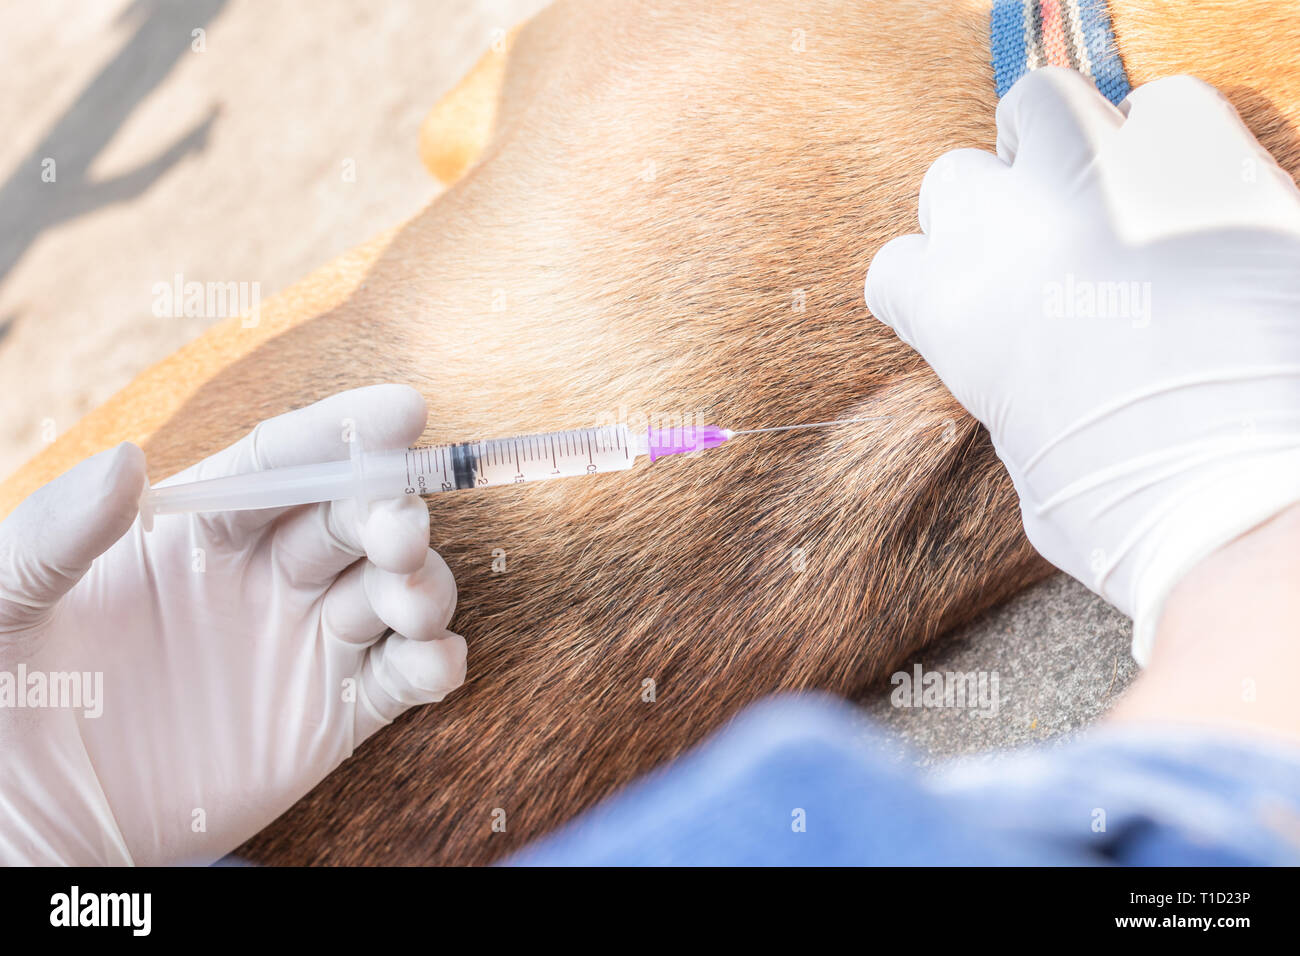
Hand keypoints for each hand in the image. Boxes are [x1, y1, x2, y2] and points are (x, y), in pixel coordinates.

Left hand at [0, 385, 464, 863]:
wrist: (32, 833)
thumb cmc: (4, 708)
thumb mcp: (1, 610)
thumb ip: (54, 535)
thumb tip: (126, 458)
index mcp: (196, 533)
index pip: (279, 464)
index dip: (339, 434)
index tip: (399, 410)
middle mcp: (263, 576)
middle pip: (351, 519)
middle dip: (389, 511)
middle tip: (397, 529)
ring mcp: (305, 644)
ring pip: (395, 589)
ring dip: (423, 584)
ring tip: (408, 602)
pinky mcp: (334, 715)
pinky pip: (405, 675)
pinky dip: (435, 661)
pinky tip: (432, 662)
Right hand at [864, 67, 1299, 662]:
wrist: (1250, 499)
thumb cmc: (1129, 513)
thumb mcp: (1028, 460)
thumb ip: (1006, 386)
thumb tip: (1026, 366)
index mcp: (952, 314)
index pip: (893, 269)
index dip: (927, 288)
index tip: (962, 305)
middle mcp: (1005, 234)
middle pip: (953, 181)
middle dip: (985, 213)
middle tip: (1035, 253)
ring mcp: (1099, 187)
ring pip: (1039, 105)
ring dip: (1055, 143)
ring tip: (1093, 190)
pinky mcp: (1202, 164)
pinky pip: (1167, 103)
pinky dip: (1166, 135)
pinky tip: (1180, 187)